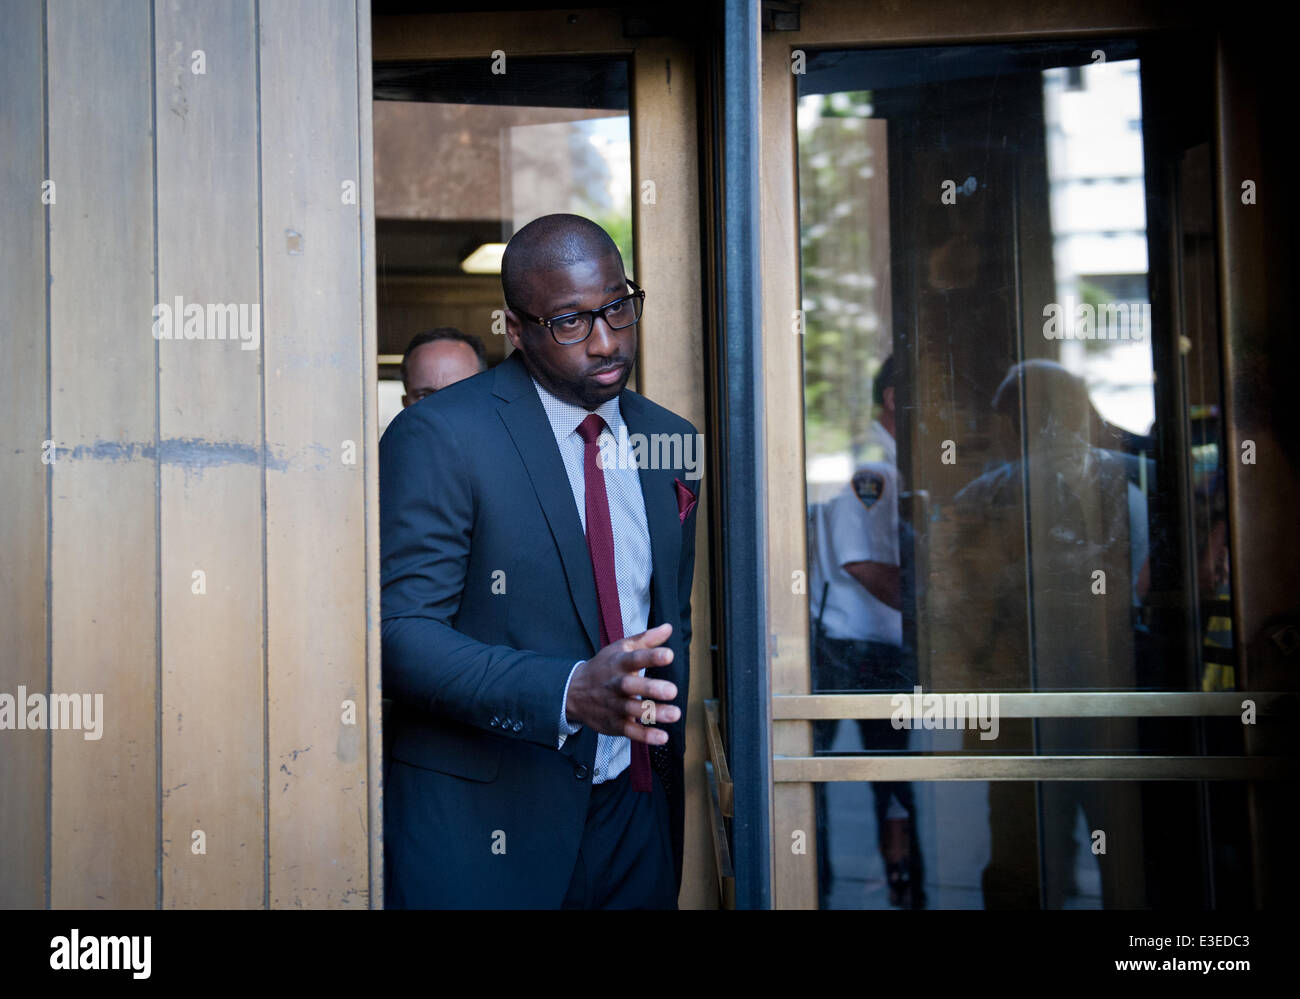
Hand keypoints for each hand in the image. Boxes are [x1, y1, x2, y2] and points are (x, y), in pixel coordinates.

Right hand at [564, 623, 679, 744]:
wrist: (573, 691)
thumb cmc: (604, 667)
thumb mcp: (620, 649)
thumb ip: (646, 640)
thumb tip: (668, 627)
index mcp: (618, 663)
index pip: (634, 658)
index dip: (651, 657)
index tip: (669, 655)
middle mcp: (615, 684)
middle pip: (630, 686)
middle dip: (650, 688)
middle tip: (672, 690)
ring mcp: (613, 705)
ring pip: (631, 710)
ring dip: (653, 713)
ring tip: (675, 714)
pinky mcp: (613, 724)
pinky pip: (629, 731)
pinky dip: (645, 736)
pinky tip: (662, 737)